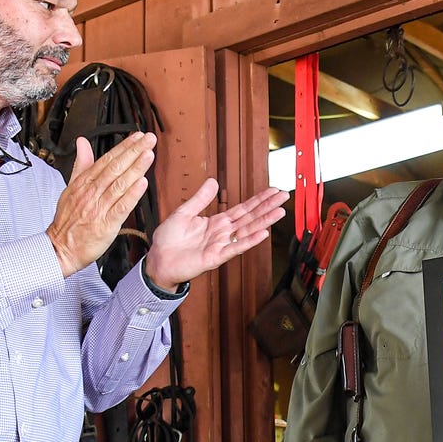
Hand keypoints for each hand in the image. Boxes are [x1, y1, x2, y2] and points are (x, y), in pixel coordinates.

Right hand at [48, 133, 155, 277]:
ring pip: (119, 184)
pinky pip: (120, 207)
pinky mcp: (105, 224)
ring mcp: (98, 208)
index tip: (138, 136)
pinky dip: (131, 195)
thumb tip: (82, 142)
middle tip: (149, 139)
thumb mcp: (71, 187)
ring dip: (135, 168)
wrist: (60, 247)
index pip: (107, 160)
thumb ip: (81, 164)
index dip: (124, 147)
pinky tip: (142, 183)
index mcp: (84, 183)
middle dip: (134, 151)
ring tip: (148, 155)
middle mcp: (92, 193)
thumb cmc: (68, 220)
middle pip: (115, 168)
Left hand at [142, 179, 287, 290]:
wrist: (158, 260)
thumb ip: (200, 199)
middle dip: (268, 207)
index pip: (243, 209)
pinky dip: (250, 241)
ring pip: (247, 231)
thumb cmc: (168, 240)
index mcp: (216, 222)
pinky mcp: (216, 257)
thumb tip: (213, 181)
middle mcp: (223, 233)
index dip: (258, 200)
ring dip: (264, 221)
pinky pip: (236, 248)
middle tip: (284, 196)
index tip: (273, 191)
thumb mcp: (184, 212)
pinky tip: (263, 233)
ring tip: (280, 212)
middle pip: (250, 218)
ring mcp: (221, 245)